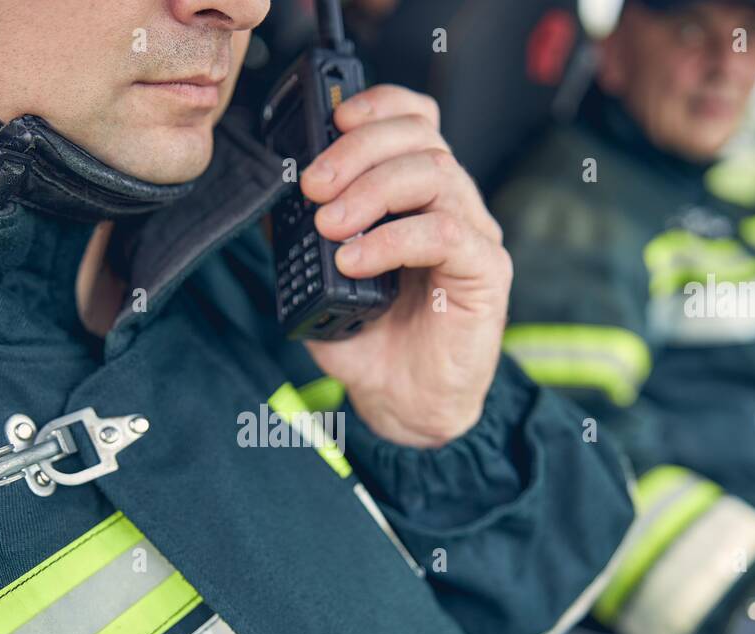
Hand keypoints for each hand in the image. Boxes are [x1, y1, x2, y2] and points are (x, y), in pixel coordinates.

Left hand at [298, 85, 511, 448]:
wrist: (405, 405)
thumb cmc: (375, 342)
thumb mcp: (322, 282)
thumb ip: (303, 240)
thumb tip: (269, 203)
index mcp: (420, 197)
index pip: (415, 121)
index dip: (378, 106)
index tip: (333, 119)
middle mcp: (452, 207)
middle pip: (421, 138)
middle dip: (358, 150)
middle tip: (313, 185)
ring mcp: (473, 237)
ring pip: (433, 174)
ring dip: (370, 191)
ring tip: (328, 226)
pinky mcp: (484, 273)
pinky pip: (444, 234)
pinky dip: (391, 240)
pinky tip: (355, 260)